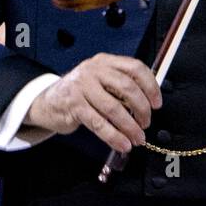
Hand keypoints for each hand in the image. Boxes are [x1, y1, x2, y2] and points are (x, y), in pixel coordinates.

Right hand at [25, 54, 161, 152]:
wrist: (48, 103)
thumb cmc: (81, 93)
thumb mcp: (100, 81)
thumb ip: (121, 86)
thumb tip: (148, 103)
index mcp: (105, 61)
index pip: (135, 68)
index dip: (150, 86)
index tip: (157, 103)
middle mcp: (94, 70)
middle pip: (127, 87)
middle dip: (141, 108)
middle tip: (146, 123)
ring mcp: (82, 87)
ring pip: (114, 108)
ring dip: (130, 126)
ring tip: (137, 138)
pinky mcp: (74, 106)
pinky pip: (99, 123)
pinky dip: (114, 136)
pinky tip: (122, 144)